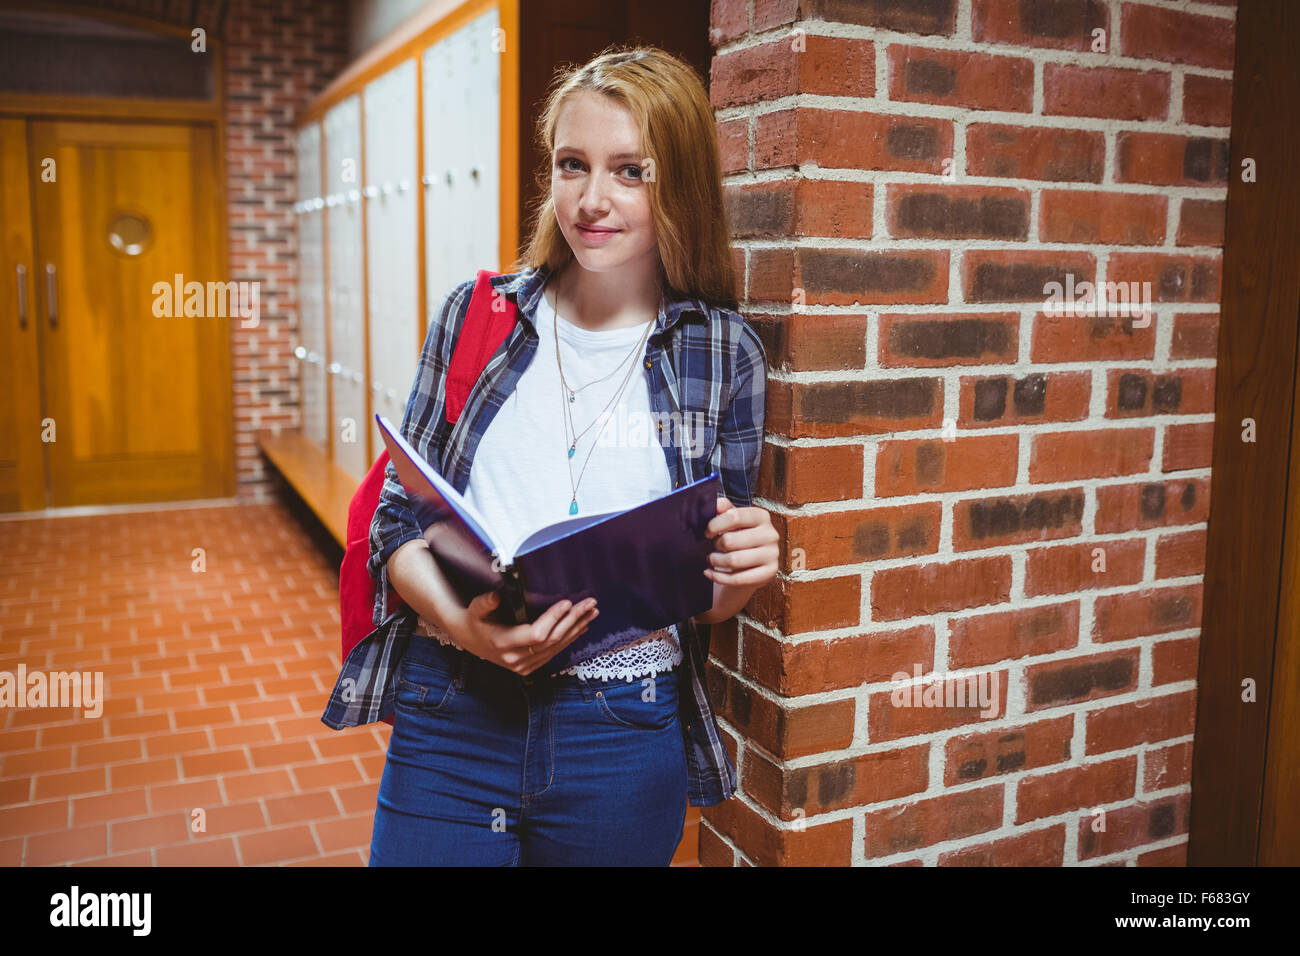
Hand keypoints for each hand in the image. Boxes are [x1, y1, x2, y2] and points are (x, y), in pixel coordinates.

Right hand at [451, 590, 598, 675]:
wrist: (469, 639)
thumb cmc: (474, 619)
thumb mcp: (475, 608)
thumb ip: (485, 603)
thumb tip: (496, 595)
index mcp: (503, 643)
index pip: (536, 633)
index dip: (553, 619)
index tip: (568, 602)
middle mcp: (516, 659)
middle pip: (552, 640)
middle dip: (573, 620)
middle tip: (590, 604)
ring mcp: (524, 666)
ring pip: (556, 647)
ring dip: (576, 629)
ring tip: (592, 613)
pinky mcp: (530, 667)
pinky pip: (554, 652)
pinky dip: (569, 639)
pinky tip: (581, 627)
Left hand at [703, 496, 778, 588]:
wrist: (752, 565)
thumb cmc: (740, 538)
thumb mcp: (734, 522)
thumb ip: (725, 510)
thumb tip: (717, 504)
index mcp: (761, 516)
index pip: (735, 516)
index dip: (715, 524)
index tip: (707, 532)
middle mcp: (770, 534)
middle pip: (731, 540)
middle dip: (715, 545)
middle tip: (713, 547)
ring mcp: (772, 555)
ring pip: (734, 560)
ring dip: (716, 561)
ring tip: (711, 559)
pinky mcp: (769, 573)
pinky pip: (738, 578)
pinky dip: (719, 577)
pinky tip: (710, 573)